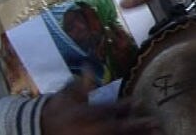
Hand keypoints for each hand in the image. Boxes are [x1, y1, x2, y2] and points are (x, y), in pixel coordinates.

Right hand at [41, 72, 162, 134]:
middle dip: (136, 126)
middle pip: (116, 129)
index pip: (105, 110)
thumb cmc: (57, 111)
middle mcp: (89, 130)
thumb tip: (87, 68)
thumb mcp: (66, 97)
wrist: (40, 129)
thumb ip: (80, 85)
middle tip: (154, 122)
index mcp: (83, 115)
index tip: (138, 101)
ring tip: (155, 133)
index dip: (122, 106)